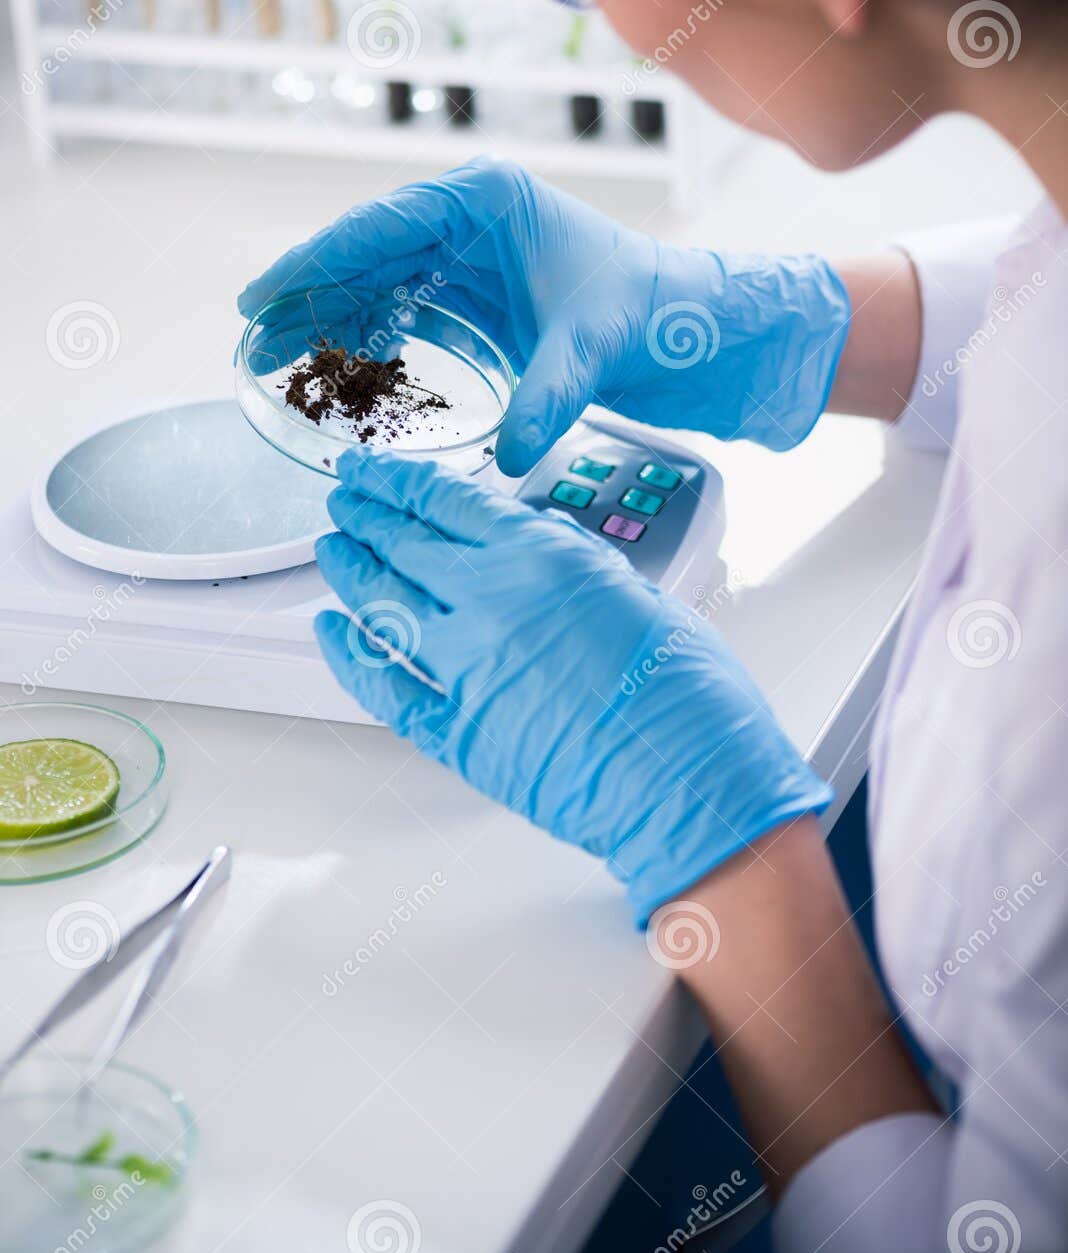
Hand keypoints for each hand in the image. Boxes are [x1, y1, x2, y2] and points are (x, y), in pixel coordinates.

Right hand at [239, 158, 850, 475]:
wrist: (681, 325)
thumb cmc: (645, 309)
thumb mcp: (594, 347)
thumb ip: (550, 397)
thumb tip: (511, 458)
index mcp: (484, 201)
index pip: (381, 226)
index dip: (315, 261)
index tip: (263, 293)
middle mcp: (464, 220)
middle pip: (363, 254)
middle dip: (307, 296)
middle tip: (251, 340)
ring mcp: (462, 256)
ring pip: (373, 284)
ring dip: (328, 322)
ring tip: (276, 364)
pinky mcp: (468, 295)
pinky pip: (399, 312)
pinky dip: (364, 340)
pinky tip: (334, 374)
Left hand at [313, 449, 829, 925]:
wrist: (692, 781)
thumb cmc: (686, 691)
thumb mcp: (638, 589)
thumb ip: (574, 559)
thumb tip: (536, 539)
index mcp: (537, 557)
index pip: (445, 501)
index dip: (397, 481)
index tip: (371, 470)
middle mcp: (488, 603)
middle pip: (403, 545)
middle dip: (365, 516)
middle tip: (344, 501)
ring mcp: (462, 668)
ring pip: (380, 606)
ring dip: (349, 572)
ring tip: (332, 550)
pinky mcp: (454, 731)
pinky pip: (382, 685)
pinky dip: (349, 655)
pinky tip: (333, 632)